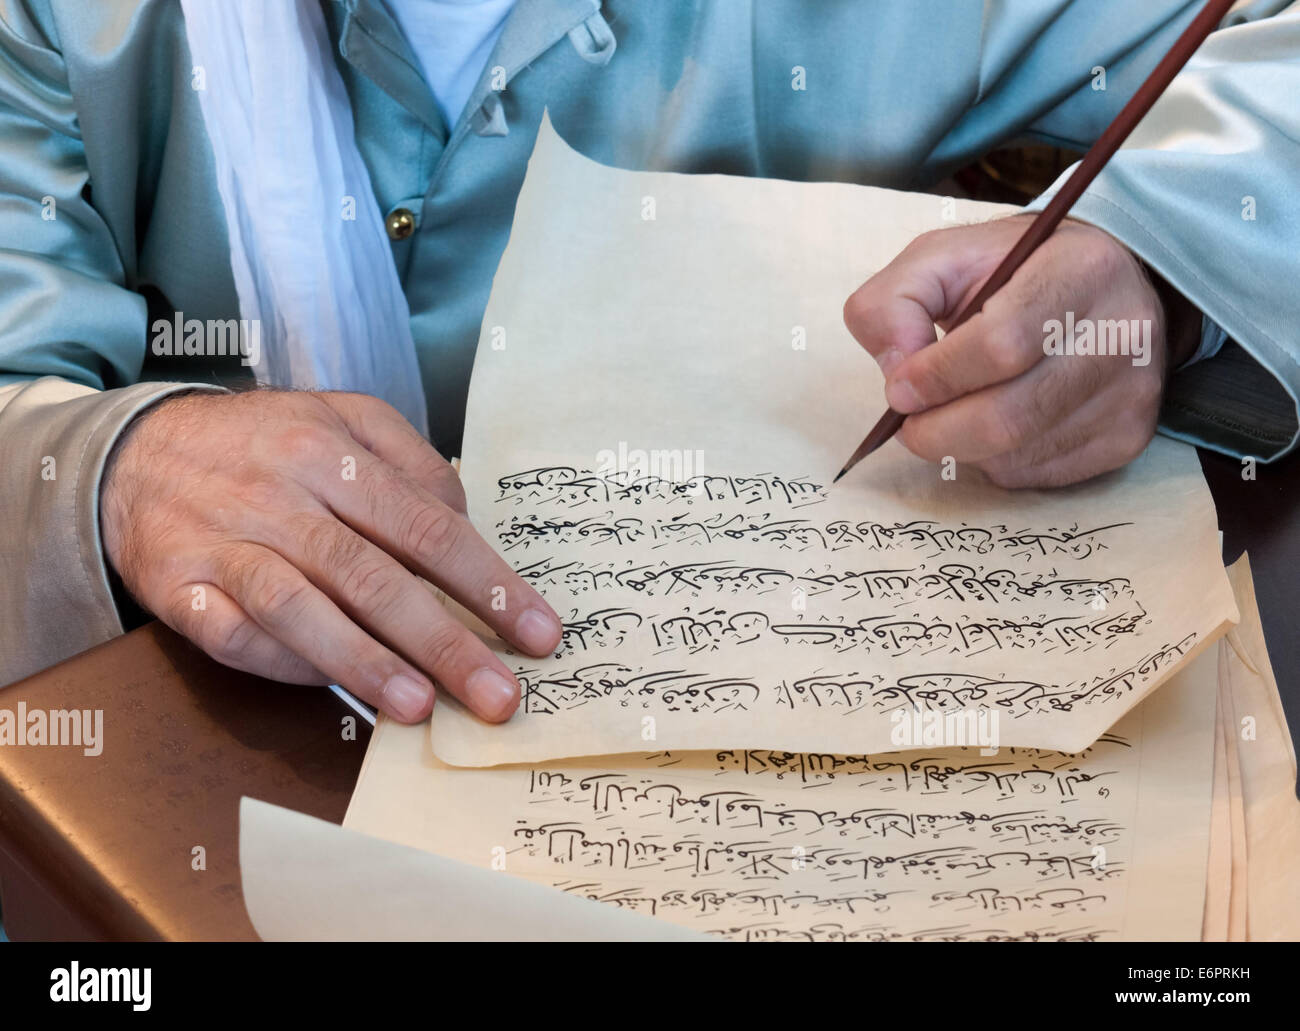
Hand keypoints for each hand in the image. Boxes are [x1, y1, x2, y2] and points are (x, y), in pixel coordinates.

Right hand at [100, 390, 561, 722]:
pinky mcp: (177, 585)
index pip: (427, 526)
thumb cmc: (264, 443)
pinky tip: (326, 690)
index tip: (539, 633)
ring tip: (420, 707)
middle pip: (373, 575)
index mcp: (331, 451)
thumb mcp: (341, 417)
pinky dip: (279, 664)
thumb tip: (467, 524)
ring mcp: (226, 543)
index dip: (489, 584)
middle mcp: (281, 496)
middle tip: (499, 696)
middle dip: (445, 642)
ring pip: (300, 608)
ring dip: (364, 662)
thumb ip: (411, 462)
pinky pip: (232, 633)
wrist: (137, 450)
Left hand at [843, 215, 1197, 487]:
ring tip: (948, 414)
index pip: (1000, 345)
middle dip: (935, 431)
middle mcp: (1122, 333)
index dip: (936, 378)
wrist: (1101, 281)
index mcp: (1080, 270)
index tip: (899, 387)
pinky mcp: (1128, 437)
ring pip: (1017, 454)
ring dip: (960, 447)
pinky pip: (1037, 474)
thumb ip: (894, 302)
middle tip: (908, 422)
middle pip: (1008, 416)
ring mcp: (1131, 392)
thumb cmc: (1012, 271)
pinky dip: (993, 460)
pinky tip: (990, 423)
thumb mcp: (941, 257)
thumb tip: (896, 370)